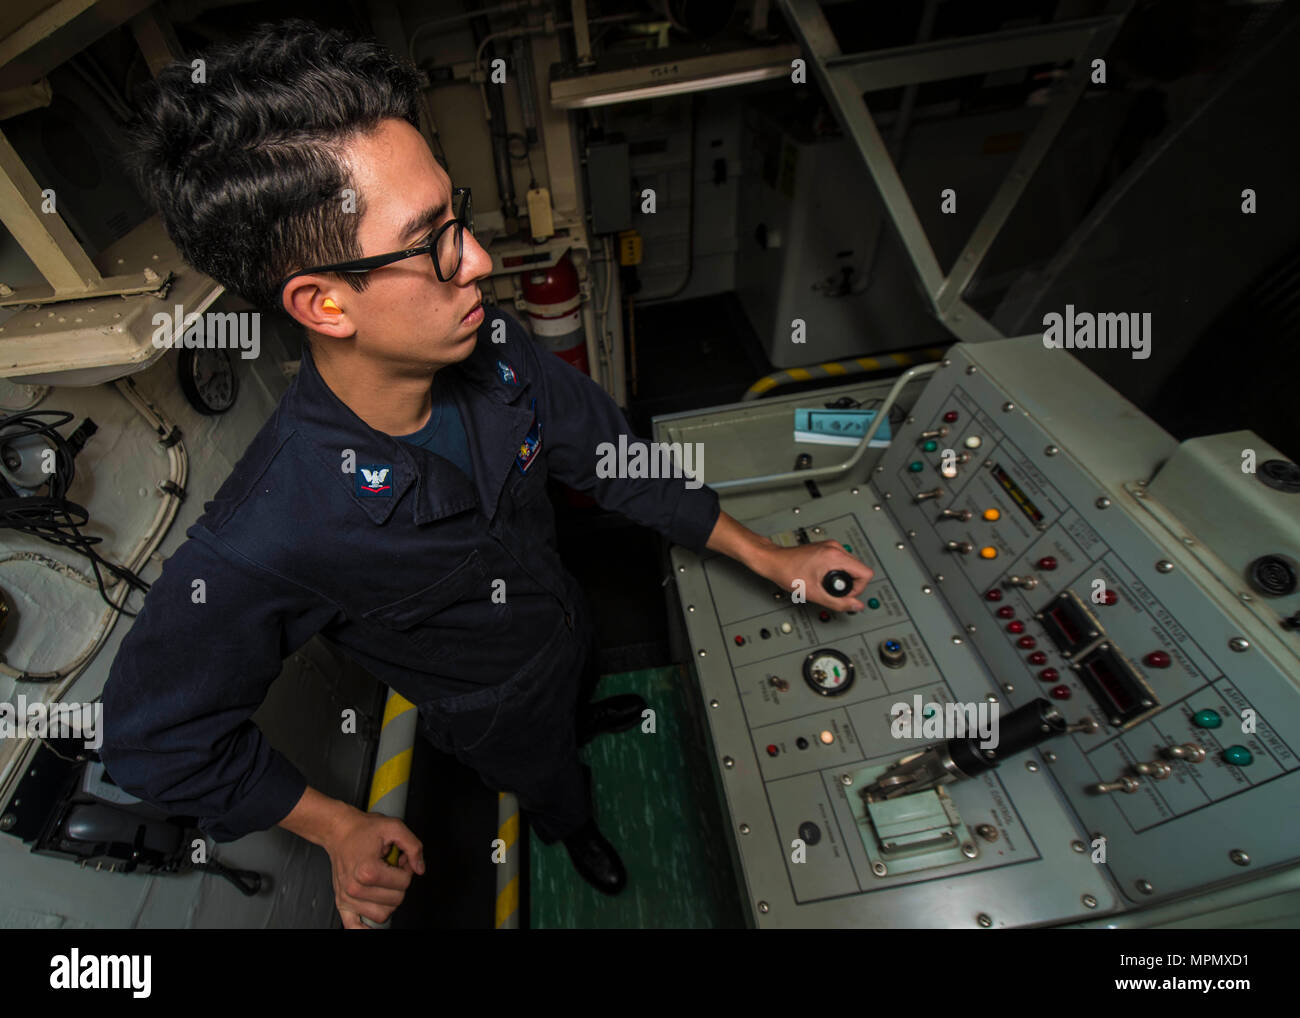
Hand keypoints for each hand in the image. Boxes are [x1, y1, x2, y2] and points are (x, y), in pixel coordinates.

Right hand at [322, 808, 424, 928]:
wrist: (339, 831)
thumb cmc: (363, 829)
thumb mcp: (395, 827)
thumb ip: (414, 847)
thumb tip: (420, 868)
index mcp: (368, 871)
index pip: (404, 884)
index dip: (407, 870)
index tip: (400, 861)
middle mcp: (355, 887)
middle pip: (395, 901)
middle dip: (399, 884)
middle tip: (392, 869)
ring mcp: (347, 898)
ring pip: (382, 916)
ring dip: (388, 901)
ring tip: (383, 882)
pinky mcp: (341, 903)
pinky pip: (354, 928)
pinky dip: (366, 928)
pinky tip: (372, 920)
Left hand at [757, 540, 873, 611]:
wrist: (774, 561)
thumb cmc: (788, 572)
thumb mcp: (815, 593)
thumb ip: (838, 602)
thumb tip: (856, 606)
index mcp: (835, 556)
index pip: (866, 573)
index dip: (858, 589)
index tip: (844, 594)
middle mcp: (835, 548)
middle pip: (860, 569)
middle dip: (850, 584)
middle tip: (833, 591)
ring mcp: (831, 546)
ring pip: (852, 565)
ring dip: (843, 578)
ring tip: (827, 584)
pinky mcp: (827, 548)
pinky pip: (842, 561)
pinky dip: (837, 571)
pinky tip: (824, 577)